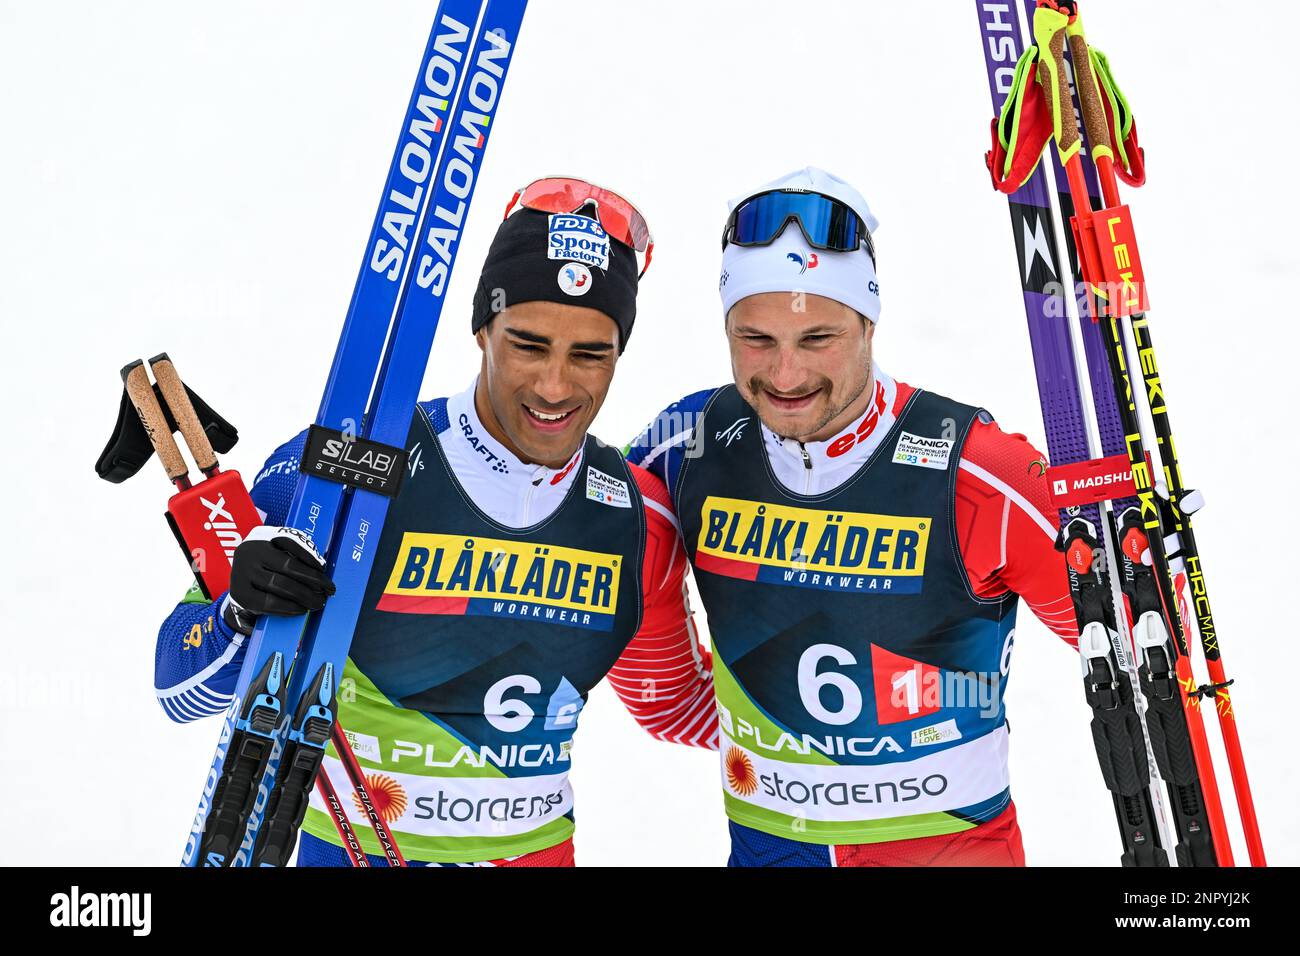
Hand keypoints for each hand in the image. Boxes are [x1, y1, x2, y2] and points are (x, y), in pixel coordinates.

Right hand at [221, 526, 335, 634]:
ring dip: (304, 595)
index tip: (324, 570)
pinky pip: (269, 603)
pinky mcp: (241, 594)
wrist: (240, 581)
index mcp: (261, 538)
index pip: (290, 543)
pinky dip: (288, 607)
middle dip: (313, 580)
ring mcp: (242, 574)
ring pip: (280, 585)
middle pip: (288, 566)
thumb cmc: (267, 565)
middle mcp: (249, 553)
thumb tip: (320, 568)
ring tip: (317, 602)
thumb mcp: (277, 551)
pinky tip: (301, 609)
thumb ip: (295, 552)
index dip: (310, 557)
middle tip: (328, 590)